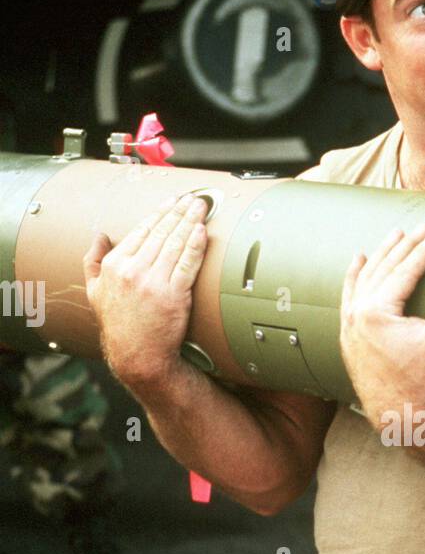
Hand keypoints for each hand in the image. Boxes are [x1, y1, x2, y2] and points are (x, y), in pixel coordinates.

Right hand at [83, 193, 209, 386]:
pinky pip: (188, 264)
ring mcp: (154, 283)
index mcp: (115, 265)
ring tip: (202, 207)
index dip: (160, 212)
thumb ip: (92, 261)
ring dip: (191, 221)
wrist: (137, 355)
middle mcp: (134, 271)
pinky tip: (203, 231)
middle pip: (162, 232)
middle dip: (180, 211)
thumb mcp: (94, 292)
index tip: (173, 201)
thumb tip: (99, 236)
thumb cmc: (119, 325)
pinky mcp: (174, 296)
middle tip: (194, 198)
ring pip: (175, 244)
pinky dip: (196, 246)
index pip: (142, 230)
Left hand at [339, 221, 424, 428]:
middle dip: (402, 247)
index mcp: (377, 311)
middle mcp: (357, 312)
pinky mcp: (348, 332)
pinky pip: (349, 294)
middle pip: (383, 269)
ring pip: (364, 278)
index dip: (421, 252)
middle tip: (420, 230)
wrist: (395, 410)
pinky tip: (359, 260)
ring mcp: (349, 322)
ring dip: (380, 255)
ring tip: (394, 235)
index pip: (403, 272)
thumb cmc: (419, 379)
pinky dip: (354, 275)